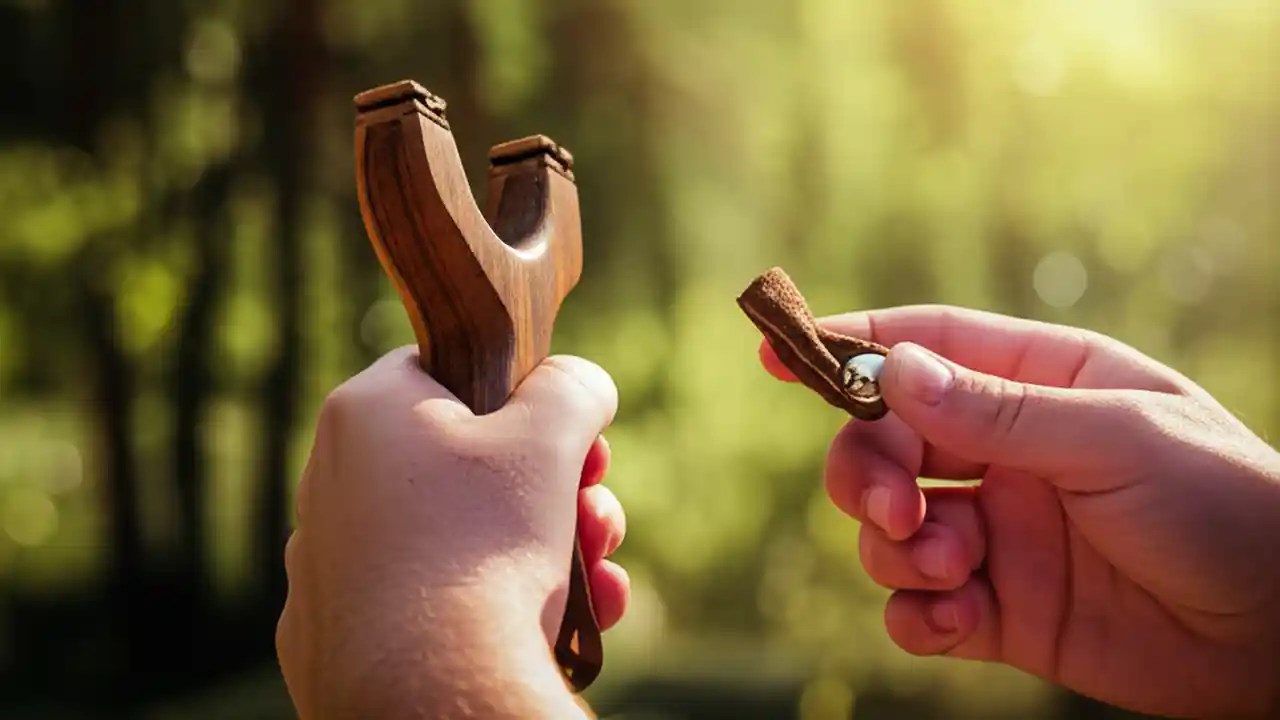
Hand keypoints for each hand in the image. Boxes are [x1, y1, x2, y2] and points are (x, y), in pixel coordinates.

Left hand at [276, 347, 628, 719]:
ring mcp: (328, 568)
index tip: (571, 439)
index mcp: (364, 416)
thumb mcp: (549, 438)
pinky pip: (431, 605)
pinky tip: (566, 625)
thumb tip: (578, 383)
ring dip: (548, 548)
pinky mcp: (339, 639)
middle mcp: (329, 484)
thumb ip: (570, 389)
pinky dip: (496, 607)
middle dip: (554, 488)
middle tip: (597, 514)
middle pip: (464, 463)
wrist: (431, 697)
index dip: (520, 397)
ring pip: (459, 537)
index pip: (443, 370)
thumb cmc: (483, 549)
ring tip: (600, 576)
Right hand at [761, 306, 1279, 717]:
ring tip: (958, 569)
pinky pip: (922, 607)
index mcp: (1042, 385)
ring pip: (893, 528)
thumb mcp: (1117, 441)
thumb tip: (892, 370)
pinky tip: (954, 622)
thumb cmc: (1226, 505)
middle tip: (896, 509)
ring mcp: (1002, 533)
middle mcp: (1009, 453)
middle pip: (887, 443)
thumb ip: (999, 412)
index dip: (850, 347)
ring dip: (900, 549)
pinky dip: (917, 615)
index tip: (778, 353)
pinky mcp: (1003, 610)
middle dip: (869, 473)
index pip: (927, 348)